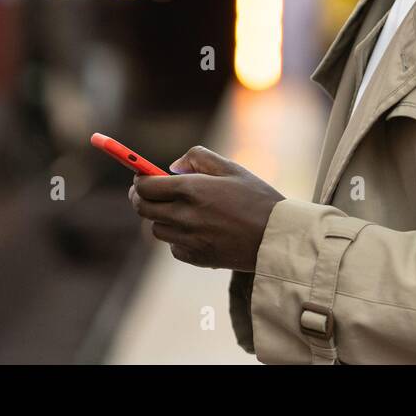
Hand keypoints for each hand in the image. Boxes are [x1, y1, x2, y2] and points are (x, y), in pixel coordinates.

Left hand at [128, 145, 284, 271]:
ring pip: (156, 228)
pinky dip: (177, 237)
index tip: (141, 177)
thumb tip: (171, 167)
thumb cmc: (256, 198)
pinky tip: (196, 229)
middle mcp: (185, 216)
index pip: (146, 185)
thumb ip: (198, 157)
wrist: (276, 237)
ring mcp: (189, 239)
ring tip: (181, 210)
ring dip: (160, 218)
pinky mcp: (195, 257)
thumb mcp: (231, 168)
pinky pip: (173, 246)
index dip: (139, 180)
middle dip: (140, 198)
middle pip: (143, 208)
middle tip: (147, 192)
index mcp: (192, 189)